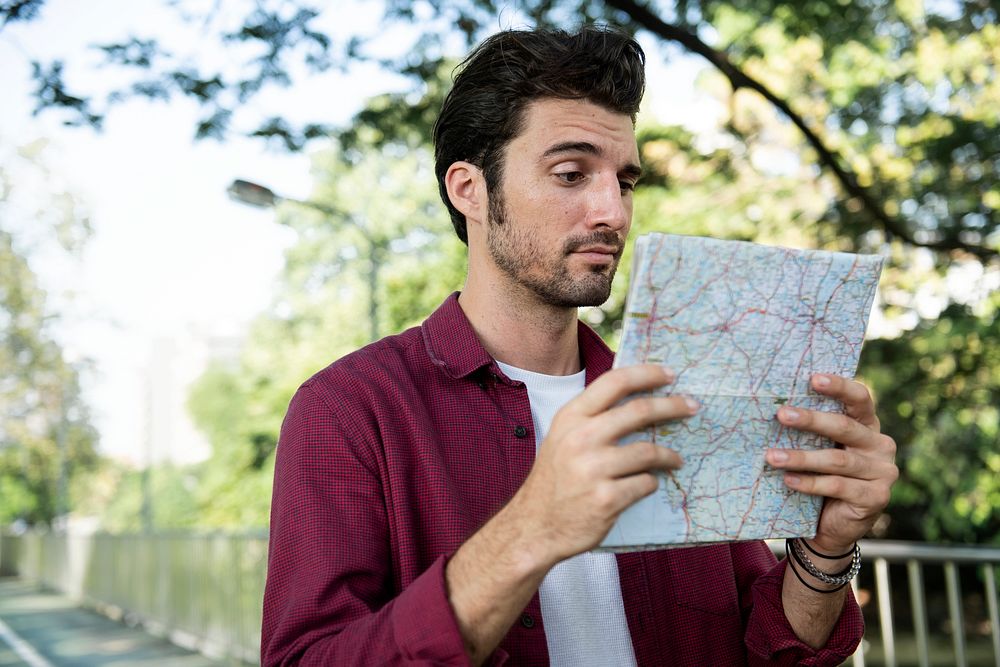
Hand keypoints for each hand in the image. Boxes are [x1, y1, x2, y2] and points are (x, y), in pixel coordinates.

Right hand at [511, 364, 693, 564]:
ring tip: (676, 459)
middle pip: (639, 411)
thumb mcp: (562, 437)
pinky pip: (645, 483)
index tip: (668, 374)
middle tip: (692, 406)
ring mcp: (593, 470)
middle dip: (672, 406)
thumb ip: (592, 418)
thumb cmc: (554, 479)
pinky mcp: (607, 499)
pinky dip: (651, 483)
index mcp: (571, 417)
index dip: (646, 374)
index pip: (614, 382)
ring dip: (669, 455)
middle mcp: (581, 439)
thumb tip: (637, 401)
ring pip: (649, 451)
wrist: (535, 525)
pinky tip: (648, 484)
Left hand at [765, 374, 897, 553]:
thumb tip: (776, 406)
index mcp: (868, 426)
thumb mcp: (821, 448)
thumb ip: (812, 431)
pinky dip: (809, 483)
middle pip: (844, 427)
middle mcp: (881, 445)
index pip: (860, 399)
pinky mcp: (876, 497)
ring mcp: (882, 472)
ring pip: (837, 460)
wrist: (835, 524)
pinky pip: (837, 486)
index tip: (812, 378)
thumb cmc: (822, 475)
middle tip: (780, 414)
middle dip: (810, 420)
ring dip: (801, 457)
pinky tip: (788, 480)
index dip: (839, 387)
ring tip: (771, 456)